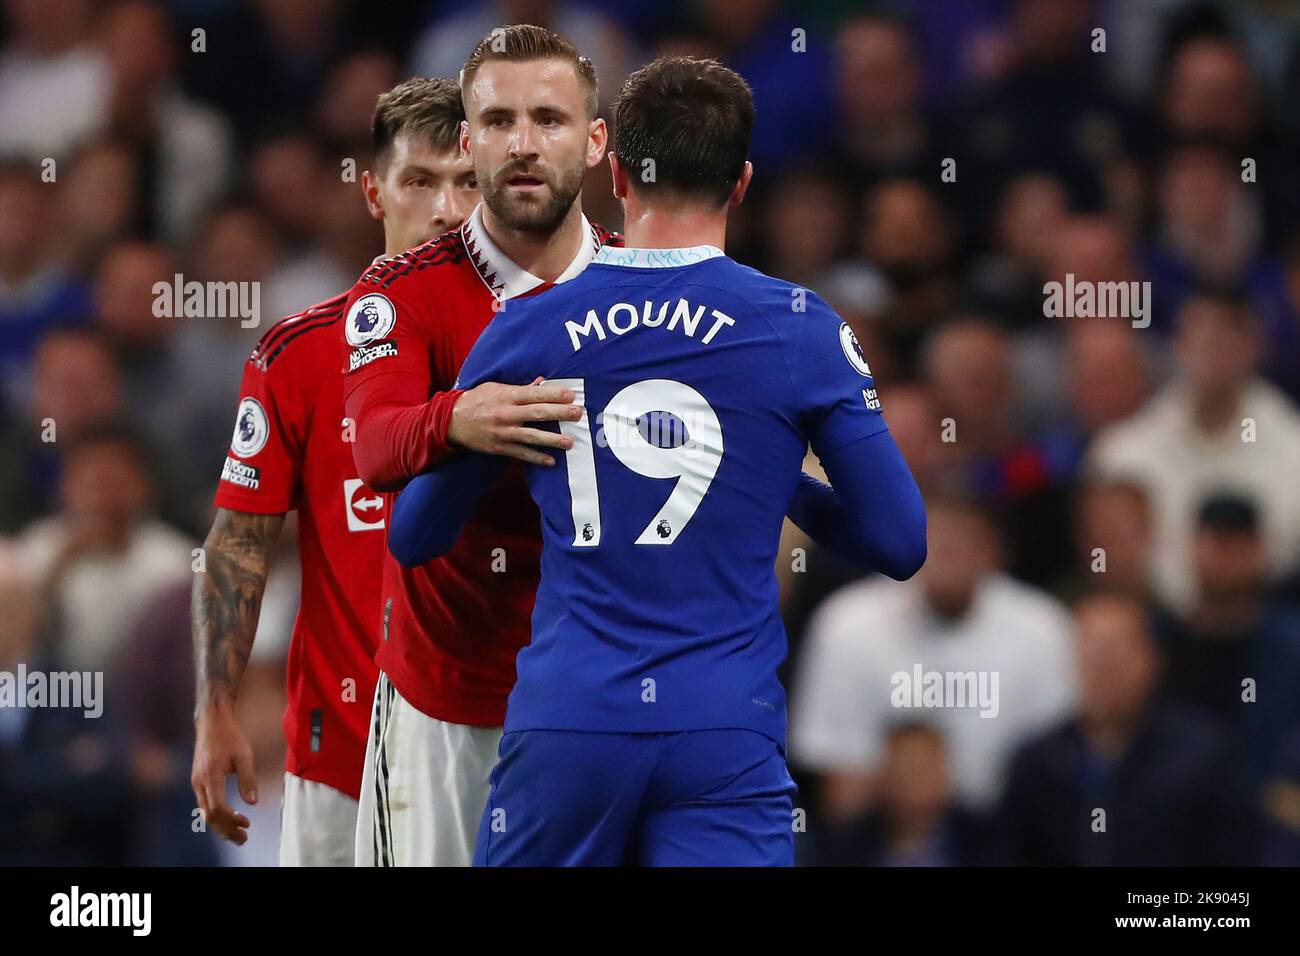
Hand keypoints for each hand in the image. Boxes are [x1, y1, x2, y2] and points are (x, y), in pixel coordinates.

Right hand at [191, 704, 256, 844]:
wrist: (211, 722)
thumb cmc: (230, 736)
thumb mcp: (244, 754)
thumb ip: (248, 778)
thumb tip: (253, 803)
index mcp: (210, 776)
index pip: (217, 807)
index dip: (231, 819)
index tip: (247, 823)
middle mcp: (199, 782)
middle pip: (209, 815)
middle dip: (226, 830)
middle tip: (244, 840)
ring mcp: (196, 783)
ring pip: (205, 812)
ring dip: (221, 826)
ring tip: (238, 836)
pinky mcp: (199, 781)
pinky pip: (204, 804)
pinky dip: (216, 816)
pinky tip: (228, 822)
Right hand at [448, 377, 583, 464]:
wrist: (450, 421)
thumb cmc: (476, 401)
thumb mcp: (495, 388)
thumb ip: (520, 388)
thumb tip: (542, 382)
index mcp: (506, 396)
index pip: (534, 394)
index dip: (553, 394)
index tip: (571, 395)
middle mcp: (506, 414)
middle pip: (536, 413)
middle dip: (559, 413)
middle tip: (578, 414)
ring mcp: (503, 432)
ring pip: (531, 436)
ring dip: (552, 440)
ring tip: (570, 442)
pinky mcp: (499, 447)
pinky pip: (520, 454)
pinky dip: (536, 458)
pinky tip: (551, 461)